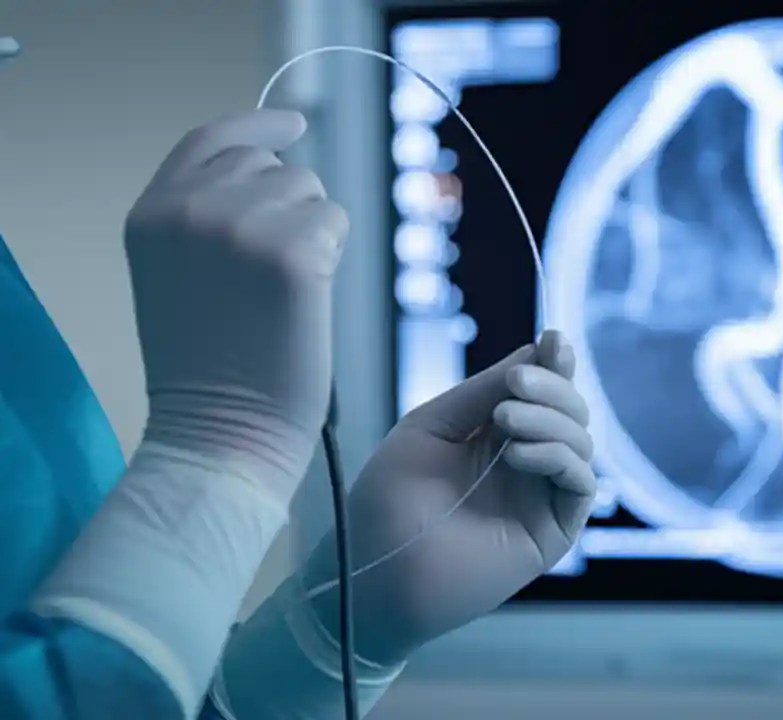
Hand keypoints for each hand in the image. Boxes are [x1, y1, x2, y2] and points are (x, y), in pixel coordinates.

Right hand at [124, 109, 347, 502]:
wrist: (221, 430)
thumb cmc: (212, 368)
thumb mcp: (181, 274)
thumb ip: (209, 217)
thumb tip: (275, 173)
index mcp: (152, 212)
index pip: (211, 141)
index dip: (259, 127)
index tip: (295, 123)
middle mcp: (190, 207)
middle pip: (274, 166)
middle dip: (291, 208)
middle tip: (274, 277)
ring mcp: (240, 224)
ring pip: (311, 193)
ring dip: (312, 234)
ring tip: (282, 296)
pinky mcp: (293, 249)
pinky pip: (335, 222)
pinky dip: (332, 257)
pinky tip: (304, 301)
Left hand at [305, 331, 594, 665]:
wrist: (376, 571)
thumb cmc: (388, 502)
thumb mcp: (430, 426)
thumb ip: (482, 391)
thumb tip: (532, 353)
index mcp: (494, 433)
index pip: (542, 390)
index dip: (553, 362)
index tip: (552, 338)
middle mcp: (525, 461)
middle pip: (570, 410)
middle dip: (552, 387)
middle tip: (516, 385)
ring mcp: (541, 496)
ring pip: (581, 441)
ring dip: (550, 420)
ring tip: (506, 420)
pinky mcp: (553, 531)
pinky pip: (580, 482)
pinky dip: (558, 457)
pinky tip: (518, 455)